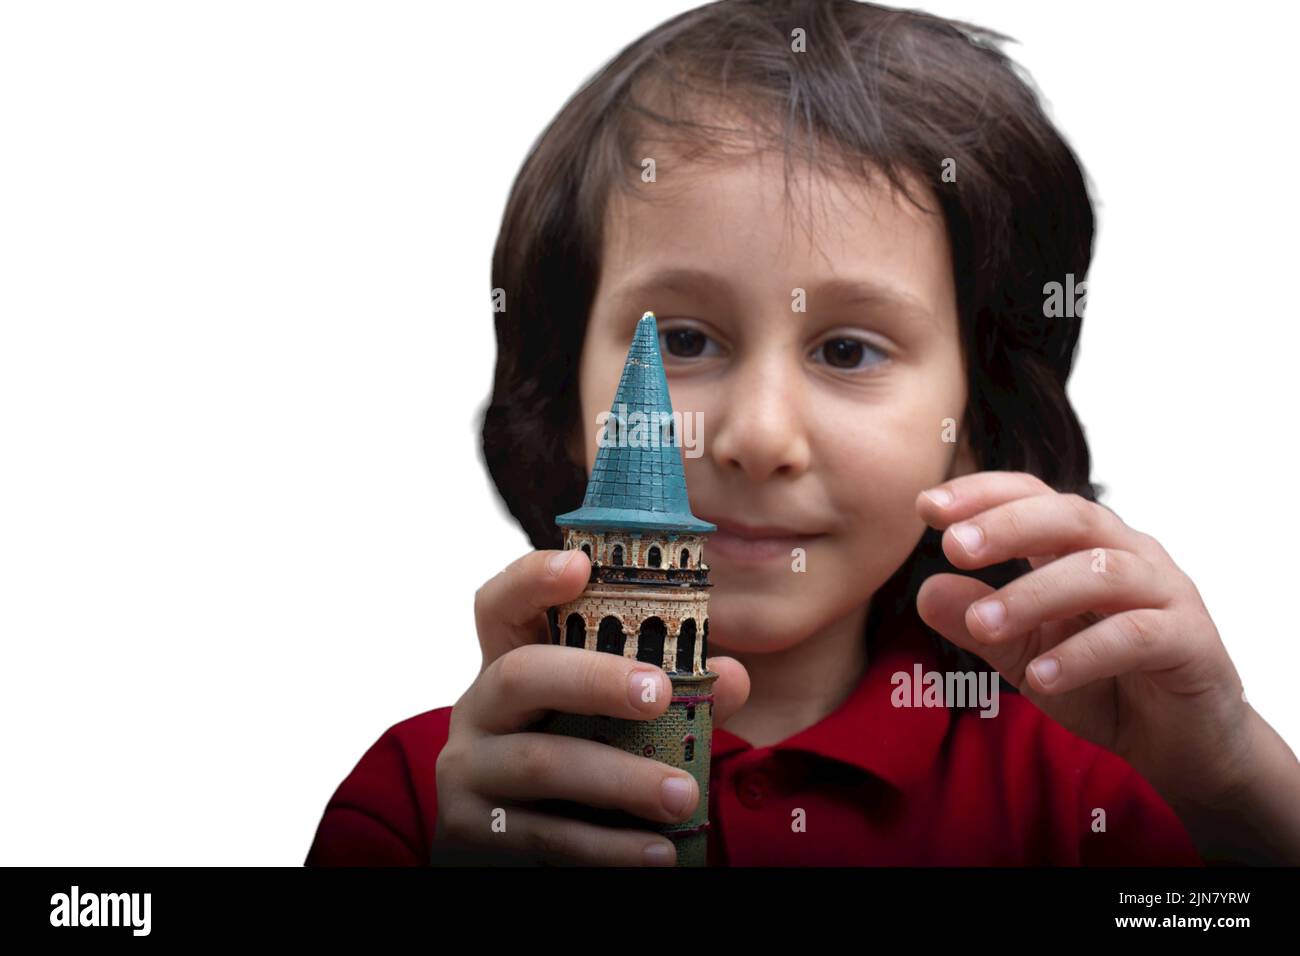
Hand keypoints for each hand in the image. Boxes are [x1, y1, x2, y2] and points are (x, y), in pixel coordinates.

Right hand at [434, 548, 749, 864]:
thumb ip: (671, 693)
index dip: (531, 579)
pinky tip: (657, 851)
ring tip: (683, 794)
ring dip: (620, 778)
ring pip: (540, 762)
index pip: (501, 605)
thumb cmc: (572, 761)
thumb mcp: (609, 721)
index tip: (579, 566)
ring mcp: (469, 768)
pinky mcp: (473, 828)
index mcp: (509, 662)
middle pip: (520, 674)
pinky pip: (546, 832)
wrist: (506, 848)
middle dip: (593, 679)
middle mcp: (480, 706)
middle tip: (660, 694)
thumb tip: (732, 676)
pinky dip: (607, 844)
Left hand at [914, 471, 1250, 809]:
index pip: (1034, 496)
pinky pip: (1137, 634)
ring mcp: (1165, 592)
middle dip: (1009, 526)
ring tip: (981, 626)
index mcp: (1082, 544)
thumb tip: (924, 590)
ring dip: (1034, 595)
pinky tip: (1039, 678)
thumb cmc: (1100, 682)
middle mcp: (1127, 553)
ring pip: (1101, 571)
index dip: (984, 494)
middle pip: (1071, 516)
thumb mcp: (1022, 654)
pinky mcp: (1192, 641)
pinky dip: (1083, 652)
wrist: (1180, 741)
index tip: (925, 506)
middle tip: (953, 547)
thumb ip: (977, 623)